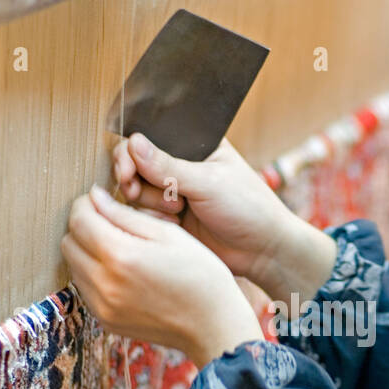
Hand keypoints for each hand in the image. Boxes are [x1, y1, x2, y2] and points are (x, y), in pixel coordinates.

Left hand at [61, 184, 263, 367]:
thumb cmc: (199, 275)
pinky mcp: (105, 320)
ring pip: (73, 266)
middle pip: (69, 242)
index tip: (100, 201)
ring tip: (117, 248)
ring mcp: (102, 306)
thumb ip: (125, 214)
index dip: (86, 203)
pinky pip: (84, 289)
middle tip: (109, 223)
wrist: (212, 325)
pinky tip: (120, 272)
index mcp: (120, 255)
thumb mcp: (168, 233)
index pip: (79, 219)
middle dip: (83, 226)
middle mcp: (104, 283)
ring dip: (87, 251)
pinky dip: (94, 275)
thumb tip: (95, 198)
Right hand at [112, 132, 336, 302]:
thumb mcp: (208, 183)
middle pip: (134, 163)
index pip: (150, 136)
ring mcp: (173, 191)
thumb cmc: (247, 207)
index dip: (131, 151)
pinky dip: (152, 219)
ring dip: (148, 202)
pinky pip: (143, 214)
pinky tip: (175, 224)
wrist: (261, 251)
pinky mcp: (169, 217)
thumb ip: (169, 167)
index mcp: (195, 143)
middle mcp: (180, 164)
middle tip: (134, 191)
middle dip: (132, 179)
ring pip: (135, 190)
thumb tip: (133, 143)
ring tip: (176, 211)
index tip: (127, 170)